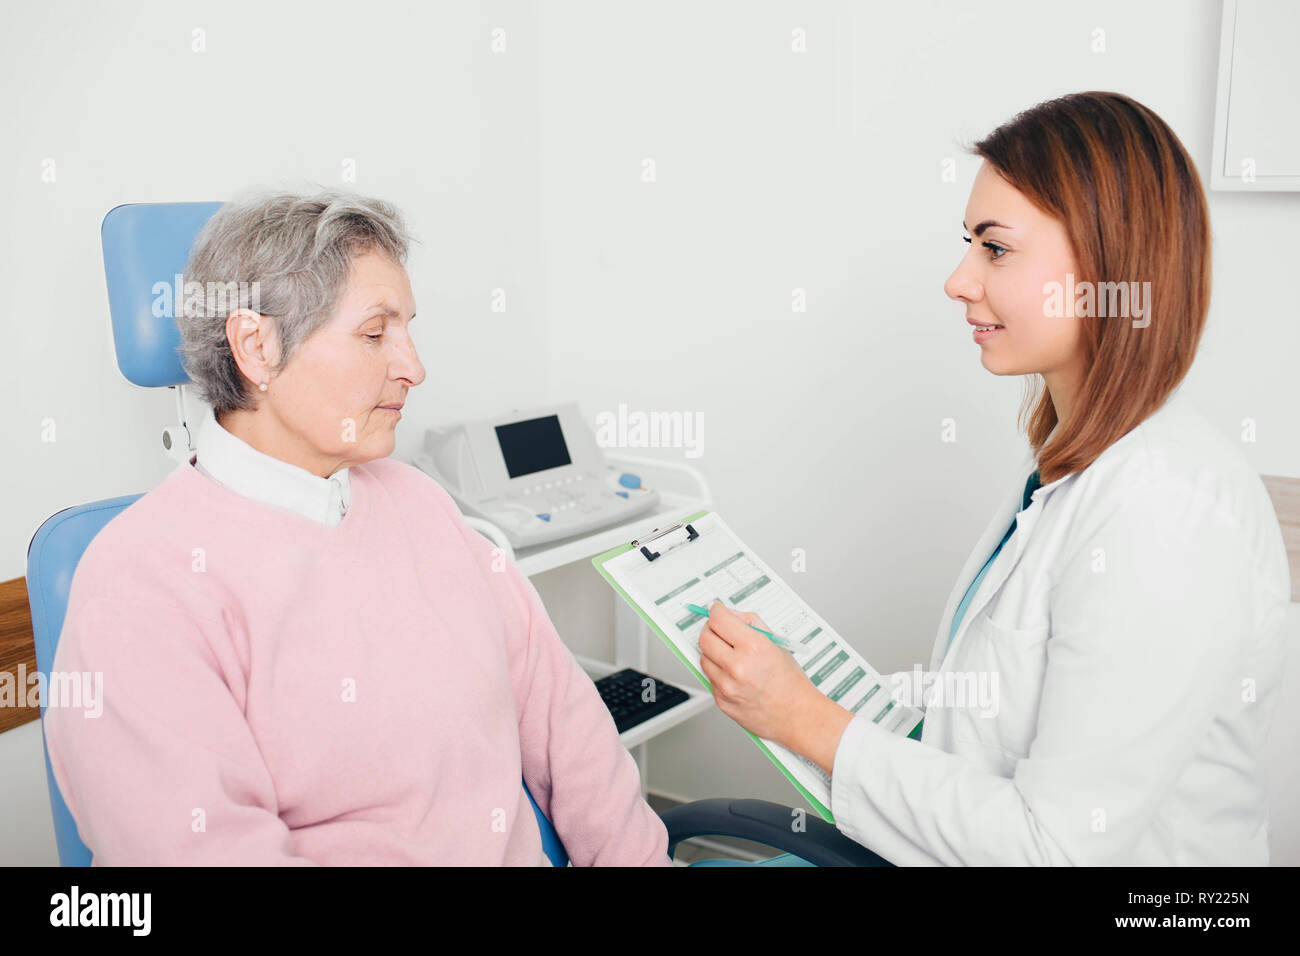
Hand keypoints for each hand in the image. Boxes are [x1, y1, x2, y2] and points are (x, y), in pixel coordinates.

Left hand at [697, 600, 832, 751]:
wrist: (796, 717)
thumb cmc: (791, 683)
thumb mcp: (776, 644)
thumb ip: (751, 624)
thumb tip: (730, 614)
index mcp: (753, 648)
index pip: (719, 620)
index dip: (716, 611)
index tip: (717, 610)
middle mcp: (737, 667)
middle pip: (705, 638)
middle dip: (711, 629)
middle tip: (720, 629)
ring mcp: (727, 686)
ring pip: (704, 658)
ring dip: (713, 651)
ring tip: (731, 655)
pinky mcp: (721, 701)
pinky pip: (710, 678)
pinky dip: (718, 671)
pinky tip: (734, 673)